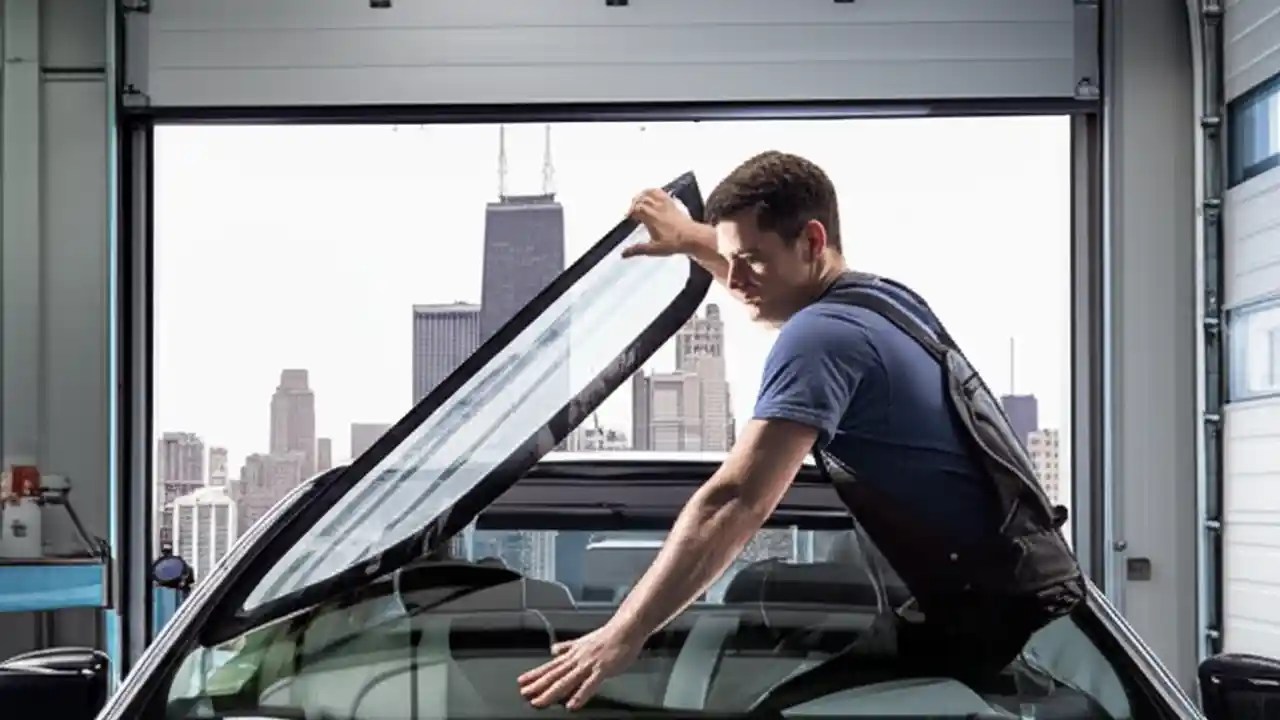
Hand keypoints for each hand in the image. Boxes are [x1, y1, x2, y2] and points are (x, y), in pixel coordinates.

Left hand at [517, 623, 644, 709]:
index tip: (522, 682)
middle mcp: (577, 659)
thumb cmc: (608, 636)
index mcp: (573, 653)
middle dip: (538, 685)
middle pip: (554, 674)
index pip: (550, 665)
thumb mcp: (583, 640)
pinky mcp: (602, 669)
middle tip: (524, 694)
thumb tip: (554, 650)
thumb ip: (568, 647)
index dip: (535, 674)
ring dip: (551, 692)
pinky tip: (572, 705)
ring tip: (539, 702)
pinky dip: (580, 695)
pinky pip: (590, 684)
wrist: (626, 629)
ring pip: (566, 680)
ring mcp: (589, 664)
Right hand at [623, 188, 699, 258]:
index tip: (628, 218)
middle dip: (634, 204)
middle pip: (641, 200)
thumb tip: (623, 254)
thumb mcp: (653, 249)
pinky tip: (652, 194)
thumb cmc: (674, 243)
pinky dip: (653, 191)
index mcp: (650, 218)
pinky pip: (661, 192)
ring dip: (642, 195)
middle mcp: (656, 208)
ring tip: (638, 201)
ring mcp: (665, 204)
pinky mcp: (672, 203)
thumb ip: (638, 250)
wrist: (693, 237)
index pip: (635, 209)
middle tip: (632, 211)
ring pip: (649, 193)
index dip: (630, 212)